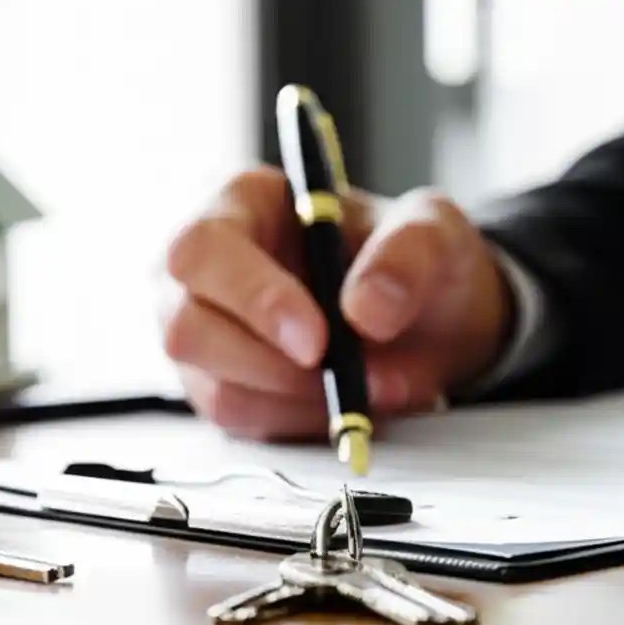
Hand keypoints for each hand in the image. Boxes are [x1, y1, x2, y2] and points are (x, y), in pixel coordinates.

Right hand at [163, 166, 513, 440]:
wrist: (430, 323)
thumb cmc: (414, 261)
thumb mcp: (436, 234)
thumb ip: (409, 254)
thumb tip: (365, 308)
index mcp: (243, 203)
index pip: (204, 248)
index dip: (252, 297)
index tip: (315, 339)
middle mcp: (206, 269)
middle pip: (187, 328)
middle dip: (271, 364)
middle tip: (344, 374)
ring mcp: (205, 331)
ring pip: (215, 386)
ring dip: (297, 398)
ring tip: (364, 382)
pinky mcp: (221, 385)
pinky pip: (240, 421)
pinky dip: (298, 420)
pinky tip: (339, 398)